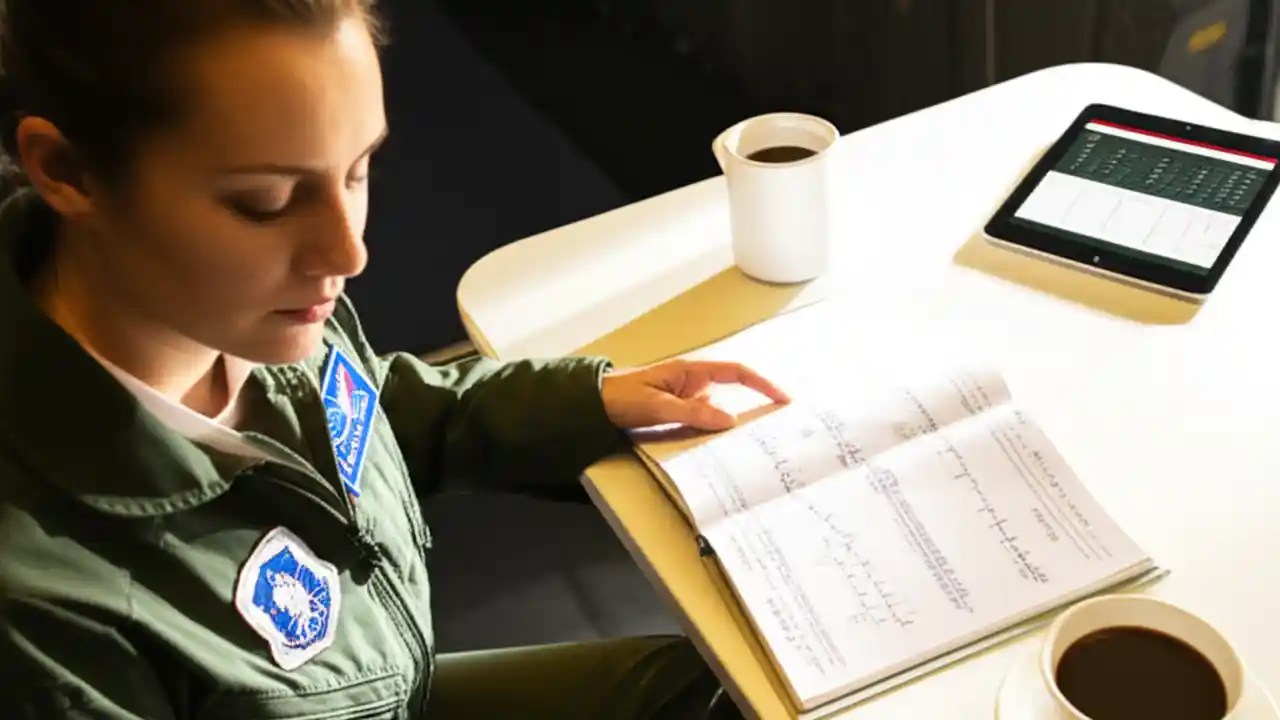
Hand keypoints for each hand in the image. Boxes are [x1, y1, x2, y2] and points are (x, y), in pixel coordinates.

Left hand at [600, 359, 789, 430]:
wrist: (593, 403)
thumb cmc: (621, 395)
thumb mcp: (657, 405)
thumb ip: (692, 412)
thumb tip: (728, 420)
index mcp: (691, 371)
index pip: (736, 372)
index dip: (762, 383)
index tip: (782, 398)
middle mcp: (692, 383)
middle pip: (732, 394)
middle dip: (752, 409)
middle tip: (772, 429)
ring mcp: (686, 398)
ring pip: (717, 412)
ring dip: (729, 426)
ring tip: (748, 445)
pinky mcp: (678, 413)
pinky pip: (703, 422)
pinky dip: (712, 433)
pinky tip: (718, 449)